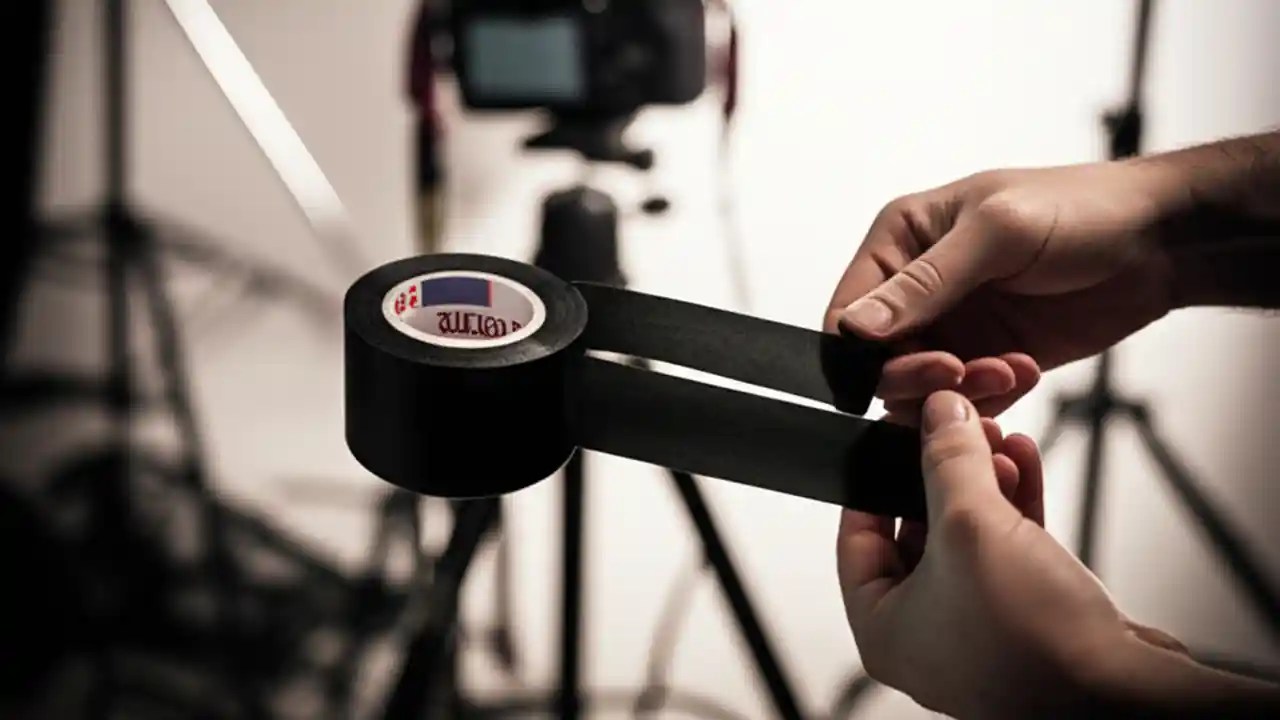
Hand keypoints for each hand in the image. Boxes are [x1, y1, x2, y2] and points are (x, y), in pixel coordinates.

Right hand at [824, 161, 1179, 416]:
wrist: (1158, 242)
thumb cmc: (1081, 210)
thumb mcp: (996, 233)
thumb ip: (923, 282)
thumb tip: (855, 327)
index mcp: (901, 240)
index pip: (848, 311)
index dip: (866, 351)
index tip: (921, 359)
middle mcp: (916, 288)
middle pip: (876, 361)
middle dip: (918, 374)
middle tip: (963, 370)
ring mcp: (951, 326)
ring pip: (917, 389)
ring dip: (959, 391)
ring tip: (1009, 370)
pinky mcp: (984, 358)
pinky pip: (960, 401)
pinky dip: (988, 399)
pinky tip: (1026, 369)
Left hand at [837, 391, 1191, 718]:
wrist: (1126, 697)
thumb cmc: (1034, 645)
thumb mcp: (972, 527)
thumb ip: (949, 460)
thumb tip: (938, 411)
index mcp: (884, 628)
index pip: (857, 538)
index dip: (872, 480)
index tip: (889, 438)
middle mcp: (926, 634)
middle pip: (916, 529)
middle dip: (941, 472)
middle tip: (953, 426)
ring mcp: (980, 627)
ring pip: (969, 535)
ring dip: (983, 480)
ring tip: (996, 434)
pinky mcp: (1031, 617)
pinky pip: (1011, 548)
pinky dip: (1016, 504)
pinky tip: (1024, 460)